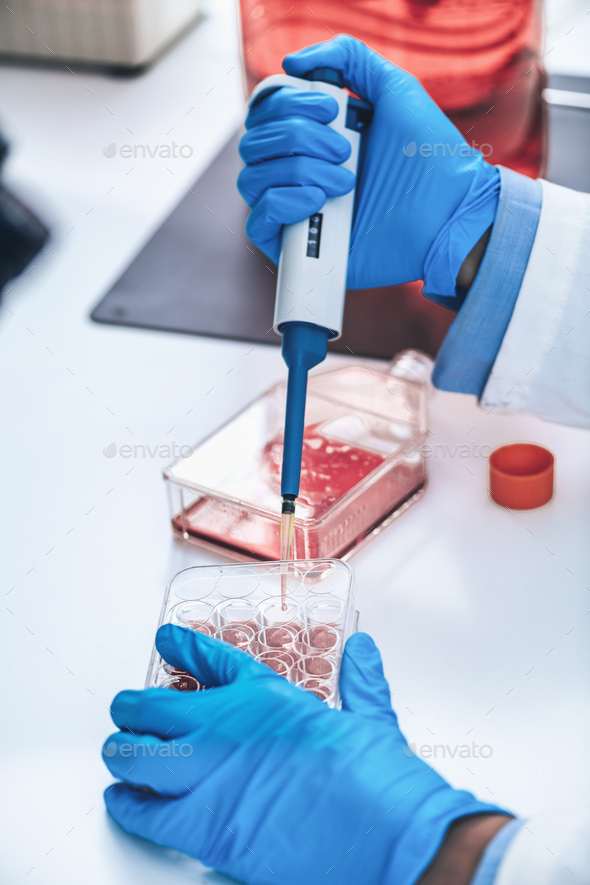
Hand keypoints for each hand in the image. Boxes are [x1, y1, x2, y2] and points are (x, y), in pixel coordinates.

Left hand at [103, 626, 502, 884]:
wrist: (383, 836)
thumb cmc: (379, 780)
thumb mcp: (372, 720)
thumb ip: (360, 683)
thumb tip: (362, 652)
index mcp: (265, 696)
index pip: (210, 661)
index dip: (182, 647)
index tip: (166, 639)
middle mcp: (227, 726)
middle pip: (154, 708)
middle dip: (134, 708)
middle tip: (126, 710)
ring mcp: (210, 774)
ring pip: (135, 755)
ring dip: (122, 752)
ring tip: (118, 752)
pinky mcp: (204, 827)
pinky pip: (144, 812)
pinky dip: (127, 804)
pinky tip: (121, 799)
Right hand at [238, 35, 498, 294]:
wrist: (447, 216)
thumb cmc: (428, 158)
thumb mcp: (394, 89)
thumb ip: (349, 57)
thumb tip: (291, 63)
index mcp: (312, 135)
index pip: (264, 112)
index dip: (285, 101)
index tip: (332, 107)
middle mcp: (296, 171)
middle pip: (253, 142)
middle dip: (298, 136)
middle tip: (347, 149)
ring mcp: (294, 210)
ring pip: (251, 179)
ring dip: (298, 170)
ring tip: (346, 181)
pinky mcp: (295, 248)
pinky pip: (256, 222)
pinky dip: (283, 204)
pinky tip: (319, 201)